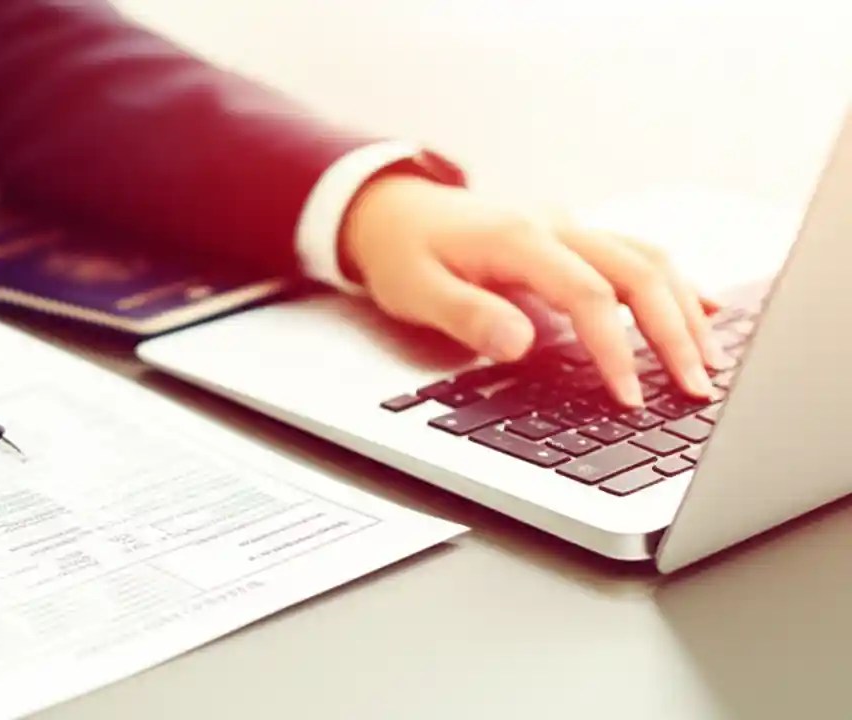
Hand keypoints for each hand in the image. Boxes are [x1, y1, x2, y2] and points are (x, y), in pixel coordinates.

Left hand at [343, 176, 729, 405]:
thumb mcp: (415, 290)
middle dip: (673, 332)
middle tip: (694, 390)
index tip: (630, 396)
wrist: (391, 208)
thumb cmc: (401, 252)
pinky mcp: (573, 235)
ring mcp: (569, 226)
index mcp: (519, 239)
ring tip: (708, 364)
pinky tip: (706, 310)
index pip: (588, 295)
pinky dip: (676, 283)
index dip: (615, 348)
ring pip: (648, 259)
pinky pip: (638, 253)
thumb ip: (467, 315)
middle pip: (638, 272)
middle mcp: (556, 225)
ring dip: (684, 309)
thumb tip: (520, 343)